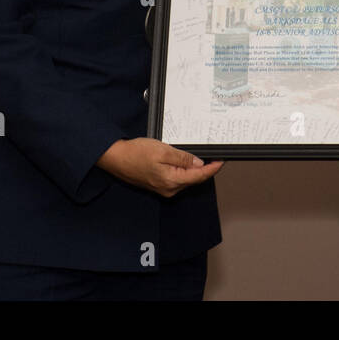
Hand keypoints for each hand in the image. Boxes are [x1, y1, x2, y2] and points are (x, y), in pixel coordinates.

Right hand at [97, 137, 223, 197]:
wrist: (116, 158)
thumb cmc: (136, 153)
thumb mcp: (163, 151)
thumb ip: (182, 158)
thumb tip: (198, 164)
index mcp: (172, 181)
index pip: (199, 176)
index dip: (213, 168)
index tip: (222, 161)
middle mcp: (169, 189)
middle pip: (194, 179)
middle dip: (206, 169)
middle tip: (215, 156)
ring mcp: (164, 188)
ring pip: (186, 179)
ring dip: (195, 170)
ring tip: (203, 157)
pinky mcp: (159, 184)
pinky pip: (177, 178)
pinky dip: (184, 171)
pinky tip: (186, 162)